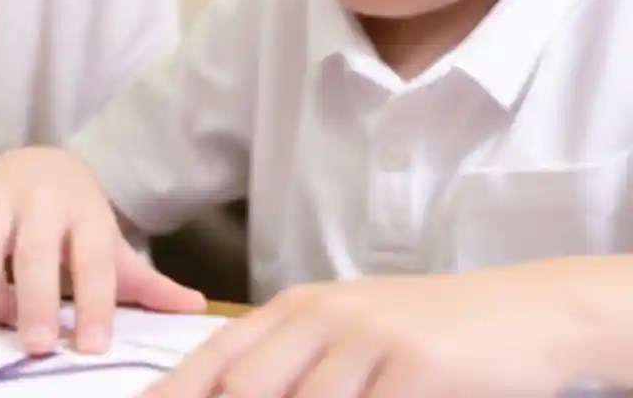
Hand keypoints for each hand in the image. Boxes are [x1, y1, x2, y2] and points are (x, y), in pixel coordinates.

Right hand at [0, 147, 204, 355]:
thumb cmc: (77, 217)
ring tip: (2, 313)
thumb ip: (149, 282)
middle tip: (36, 349)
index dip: (94, 307)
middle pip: (34, 255)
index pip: (93, 264)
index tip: (91, 348)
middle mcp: (41, 198)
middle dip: (34, 304)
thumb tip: (197, 308)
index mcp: (86, 212)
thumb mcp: (110, 244)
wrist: (39, 161)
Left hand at [143, 265, 587, 397]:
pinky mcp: (415, 367)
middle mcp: (322, 318)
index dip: (176, 394)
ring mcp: (368, 339)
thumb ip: (291, 364)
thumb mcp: (347, 334)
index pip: (217, 357)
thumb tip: (230, 394)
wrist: (522, 312)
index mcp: (297, 309)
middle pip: (244, 387)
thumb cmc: (424, 330)